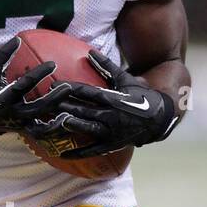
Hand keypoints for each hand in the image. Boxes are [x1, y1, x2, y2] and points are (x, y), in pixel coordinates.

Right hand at [0, 37, 71, 137]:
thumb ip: (4, 55)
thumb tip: (17, 39)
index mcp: (3, 97)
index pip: (24, 84)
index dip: (39, 74)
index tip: (53, 64)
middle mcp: (12, 113)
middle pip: (37, 108)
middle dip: (54, 98)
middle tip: (68, 87)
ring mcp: (18, 124)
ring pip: (40, 127)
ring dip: (55, 121)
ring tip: (69, 112)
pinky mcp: (22, 130)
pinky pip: (40, 134)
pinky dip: (52, 130)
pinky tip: (64, 121)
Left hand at [29, 48, 178, 157]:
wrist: (159, 119)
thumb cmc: (141, 96)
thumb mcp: (125, 79)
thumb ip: (106, 67)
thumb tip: (90, 52)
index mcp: (114, 98)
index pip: (88, 92)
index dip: (71, 88)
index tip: (54, 84)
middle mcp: (111, 116)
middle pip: (83, 110)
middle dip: (64, 106)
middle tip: (46, 102)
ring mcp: (111, 132)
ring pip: (86, 129)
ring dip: (69, 125)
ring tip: (53, 122)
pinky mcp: (112, 144)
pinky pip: (93, 150)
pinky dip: (78, 153)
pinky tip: (62, 155)